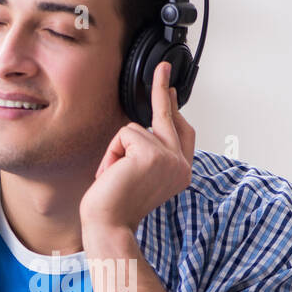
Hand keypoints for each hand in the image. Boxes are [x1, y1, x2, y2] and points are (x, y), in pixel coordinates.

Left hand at [79, 60, 195, 233]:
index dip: (175, 109)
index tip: (171, 87)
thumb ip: (149, 154)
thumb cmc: (117, 206)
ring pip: (136, 130)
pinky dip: (112, 152)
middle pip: (170, 118)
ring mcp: (169, 159)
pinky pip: (125, 135)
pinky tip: (112, 173)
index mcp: (179, 172)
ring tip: (113, 175)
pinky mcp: (152, 154)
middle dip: (163, 89)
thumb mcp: (139, 177)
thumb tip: (145, 127)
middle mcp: (180, 166)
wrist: (109, 225)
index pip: (182, 133)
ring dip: (116, 150)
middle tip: (164, 67)